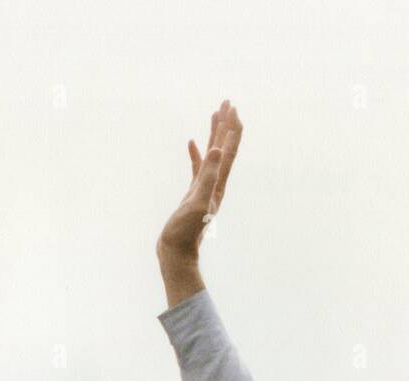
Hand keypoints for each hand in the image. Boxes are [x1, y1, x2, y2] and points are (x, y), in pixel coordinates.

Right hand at [157, 100, 241, 268]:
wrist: (175, 251)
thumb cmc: (185, 231)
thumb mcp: (197, 201)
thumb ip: (208, 176)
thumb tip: (217, 149)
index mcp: (218, 183)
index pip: (228, 150)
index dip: (231, 128)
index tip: (232, 107)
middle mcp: (215, 183)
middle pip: (224, 148)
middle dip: (226, 124)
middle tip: (228, 102)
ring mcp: (204, 187)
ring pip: (212, 154)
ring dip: (215, 134)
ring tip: (215, 114)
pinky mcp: (193, 193)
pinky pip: (197, 167)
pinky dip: (197, 153)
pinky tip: (191, 143)